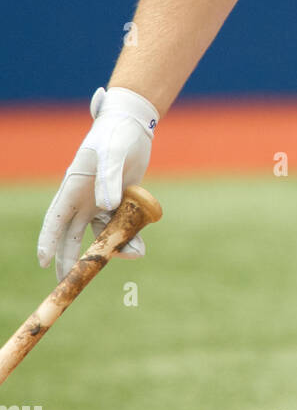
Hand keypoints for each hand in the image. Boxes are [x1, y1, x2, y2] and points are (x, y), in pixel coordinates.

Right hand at [37, 87, 158, 282]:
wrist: (134, 127)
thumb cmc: (116, 136)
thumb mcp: (113, 154)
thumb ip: (110, 179)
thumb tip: (108, 206)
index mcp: (73, 187)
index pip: (55, 219)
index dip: (48, 241)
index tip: (43, 261)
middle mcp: (83, 199)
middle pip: (71, 236)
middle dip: (69, 259)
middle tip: (69, 283)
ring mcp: (100, 203)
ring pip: (100, 235)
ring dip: (110, 249)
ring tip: (133, 254)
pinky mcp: (119, 203)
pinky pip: (119, 227)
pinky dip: (128, 238)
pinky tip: (139, 247)